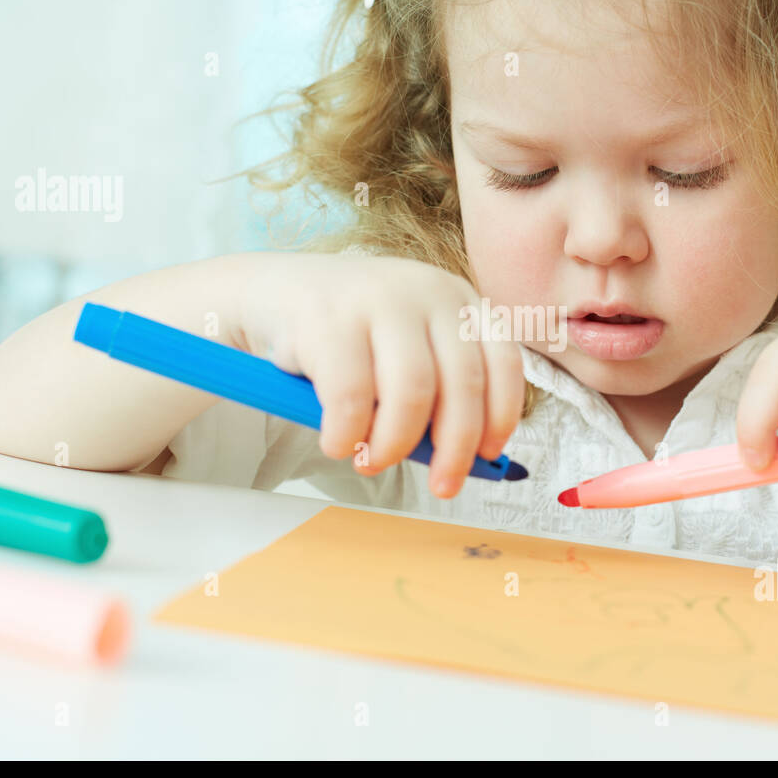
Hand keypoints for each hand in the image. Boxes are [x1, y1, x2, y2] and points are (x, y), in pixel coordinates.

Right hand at [234, 252, 523, 497]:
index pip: (502, 362)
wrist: (275, 294)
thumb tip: (461, 459)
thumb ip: (439, 389)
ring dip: (395, 445)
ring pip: (411, 394)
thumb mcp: (408, 348)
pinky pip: (351, 397)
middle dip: (454, 449)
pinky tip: (338, 443)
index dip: (501, 417)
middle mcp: (427, 291)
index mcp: (458, 299)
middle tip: (442, 486)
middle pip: (462, 384)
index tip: (486, 456)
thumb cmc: (352, 336)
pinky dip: (347, 436)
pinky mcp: (329, 319)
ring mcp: (378, 300)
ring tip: (373, 461)